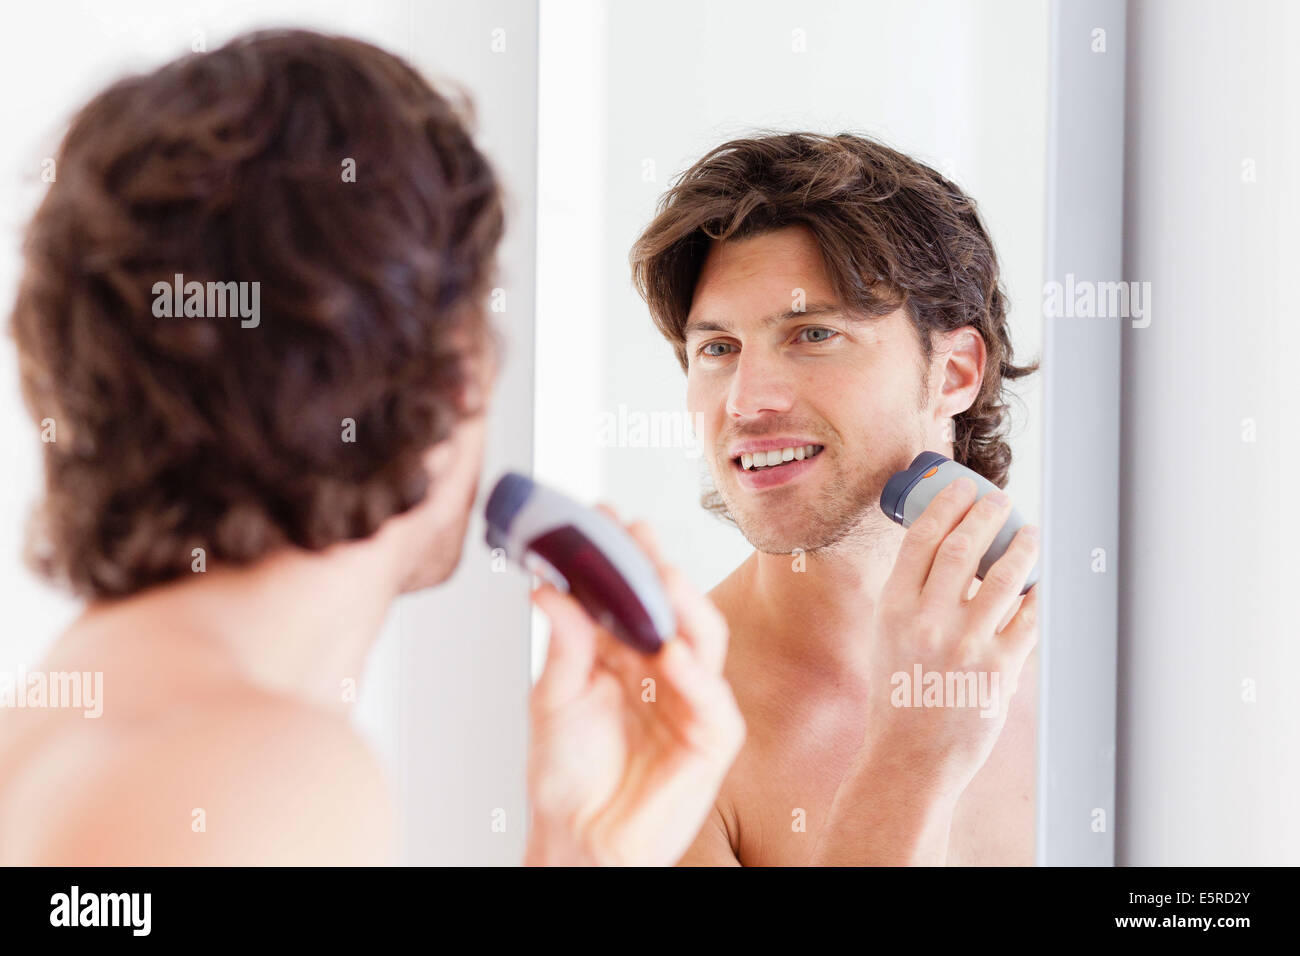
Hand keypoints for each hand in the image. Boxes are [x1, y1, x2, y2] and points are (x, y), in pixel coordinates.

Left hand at [523, 509, 744, 865]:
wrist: (576, 841)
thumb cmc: (567, 778)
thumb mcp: (552, 698)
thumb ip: (562, 643)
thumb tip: (549, 587)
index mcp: (626, 653)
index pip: (635, 591)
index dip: (625, 555)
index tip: (603, 517)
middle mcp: (663, 669)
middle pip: (673, 605)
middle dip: (658, 565)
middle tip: (635, 534)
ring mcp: (691, 701)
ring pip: (703, 640)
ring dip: (685, 606)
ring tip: (660, 576)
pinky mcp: (710, 741)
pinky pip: (714, 702)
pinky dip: (695, 676)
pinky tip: (670, 652)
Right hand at [858, 477, 1039, 809]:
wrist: (910, 758)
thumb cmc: (898, 697)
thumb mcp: (887, 639)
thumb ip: (911, 600)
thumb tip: (947, 557)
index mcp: (893, 609)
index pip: (921, 540)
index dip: (945, 505)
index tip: (960, 487)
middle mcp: (927, 621)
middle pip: (962, 549)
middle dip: (985, 516)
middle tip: (1000, 500)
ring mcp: (965, 645)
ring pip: (1004, 579)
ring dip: (1022, 548)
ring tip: (1030, 533)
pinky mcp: (998, 670)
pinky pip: (1028, 620)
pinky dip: (1039, 596)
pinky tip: (1042, 583)